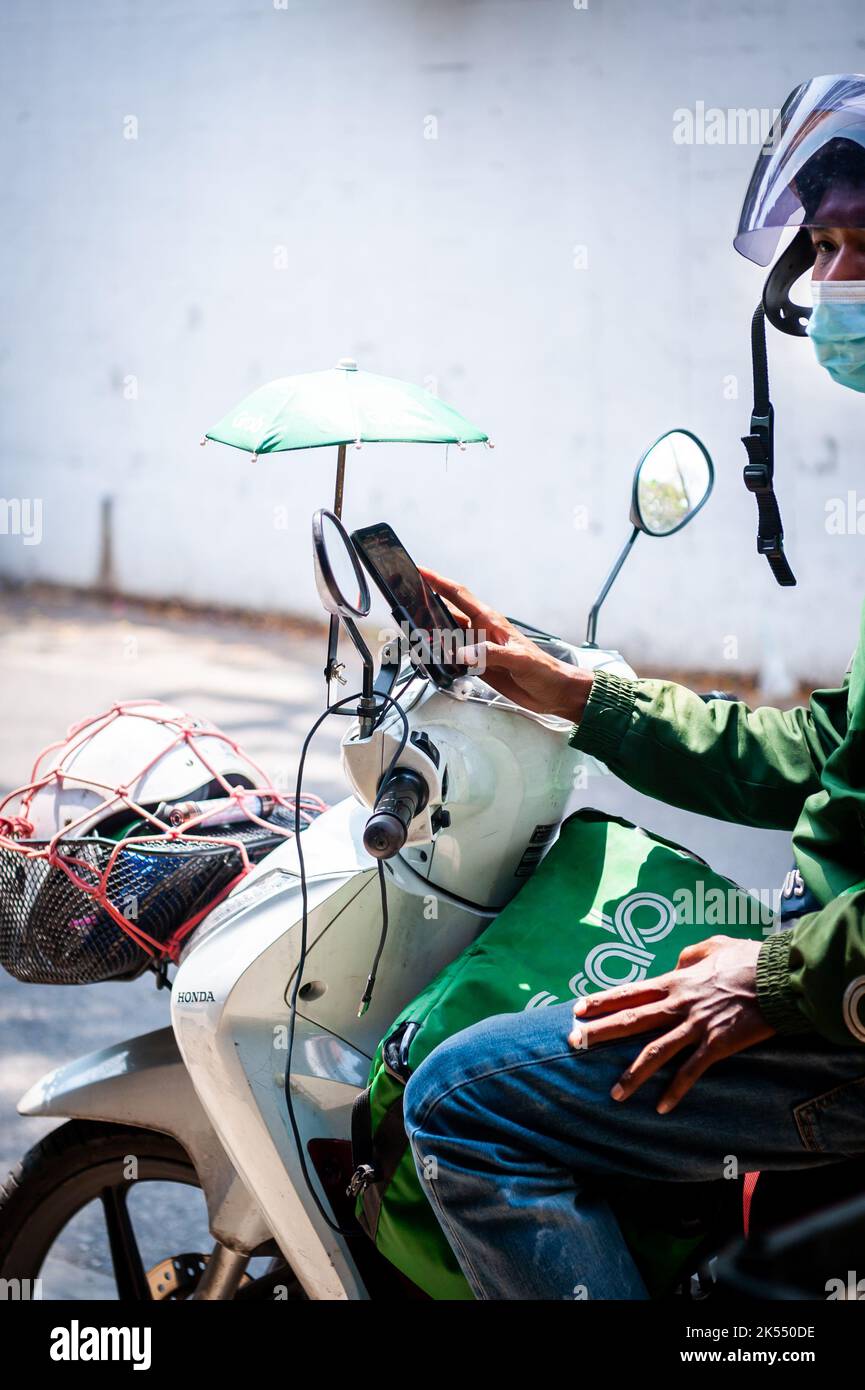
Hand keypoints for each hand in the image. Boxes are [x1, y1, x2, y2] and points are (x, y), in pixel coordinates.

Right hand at [418, 567, 591, 720]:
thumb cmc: (544, 670)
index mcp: (491, 622)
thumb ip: (490, 654)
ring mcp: (479, 648)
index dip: (439, 582)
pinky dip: (440, 655)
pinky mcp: (479, 665)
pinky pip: (453, 655)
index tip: (419, 571)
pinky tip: (430, 656)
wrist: (554, 692)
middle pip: (448, 612)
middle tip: (404, 598)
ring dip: (430, 631)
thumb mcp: (519, 659)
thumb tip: (462, 653)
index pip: (459, 596)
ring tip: (410, 629)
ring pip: (448, 634)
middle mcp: (481, 631)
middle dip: (426, 604)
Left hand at [568, 935, 773, 1112]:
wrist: (778, 977)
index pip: (630, 992)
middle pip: (631, 1020)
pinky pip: (691, 1071)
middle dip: (600, 1032)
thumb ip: (691, 954)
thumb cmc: (749, 959)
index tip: (578, 1009)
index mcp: (676, 981)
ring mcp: (696, 1026)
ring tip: (614, 1094)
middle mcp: (679, 1004)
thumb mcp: (714, 946)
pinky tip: (662, 1107)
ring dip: (633, 1074)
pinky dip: (676, 1090)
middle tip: (574, 1043)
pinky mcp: (717, 1044)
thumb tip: (678, 962)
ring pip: (655, 1052)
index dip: (602, 1001)